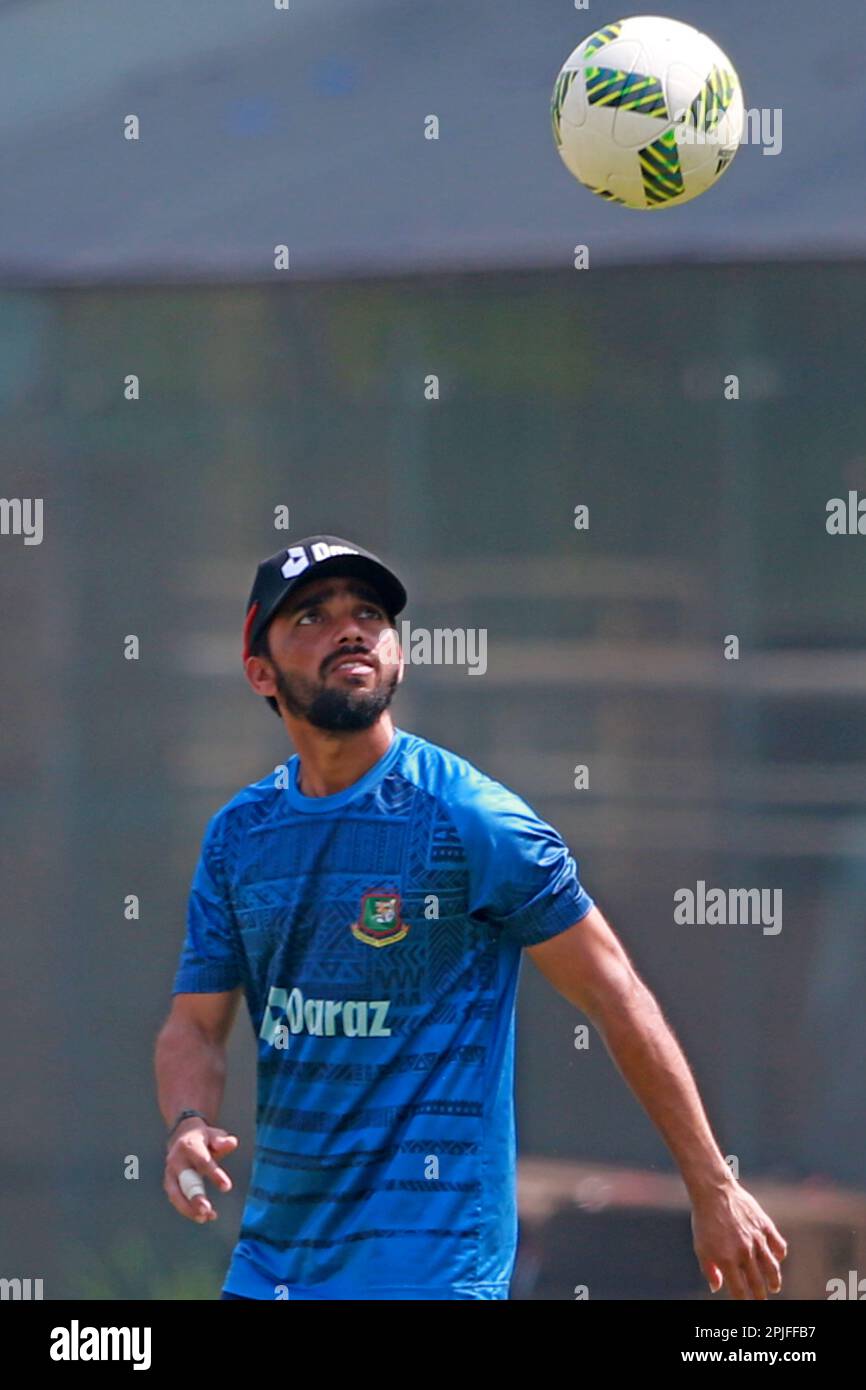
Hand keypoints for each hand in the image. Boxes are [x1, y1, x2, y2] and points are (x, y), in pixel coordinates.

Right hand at [164, 1119, 238, 1224]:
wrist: (181, 1135)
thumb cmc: (203, 1138)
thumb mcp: (214, 1134)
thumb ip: (222, 1140)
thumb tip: (231, 1143)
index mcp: (190, 1145)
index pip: (202, 1161)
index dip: (214, 1174)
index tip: (227, 1187)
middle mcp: (177, 1160)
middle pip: (185, 1180)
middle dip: (194, 1196)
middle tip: (206, 1209)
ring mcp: (170, 1173)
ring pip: (176, 1193)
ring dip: (188, 1208)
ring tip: (204, 1217)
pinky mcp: (169, 1183)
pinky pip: (176, 1199)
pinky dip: (188, 1210)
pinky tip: (203, 1217)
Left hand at [691, 1178, 787, 1298]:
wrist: (714, 1191)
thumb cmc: (704, 1220)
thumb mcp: (700, 1247)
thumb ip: (709, 1269)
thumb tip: (716, 1288)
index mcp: (726, 1259)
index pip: (739, 1290)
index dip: (744, 1301)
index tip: (746, 1304)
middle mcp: (744, 1252)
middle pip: (757, 1283)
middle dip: (760, 1296)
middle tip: (762, 1300)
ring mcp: (757, 1239)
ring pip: (772, 1268)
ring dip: (774, 1281)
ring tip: (774, 1287)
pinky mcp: (765, 1226)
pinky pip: (778, 1246)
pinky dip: (779, 1255)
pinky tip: (776, 1260)